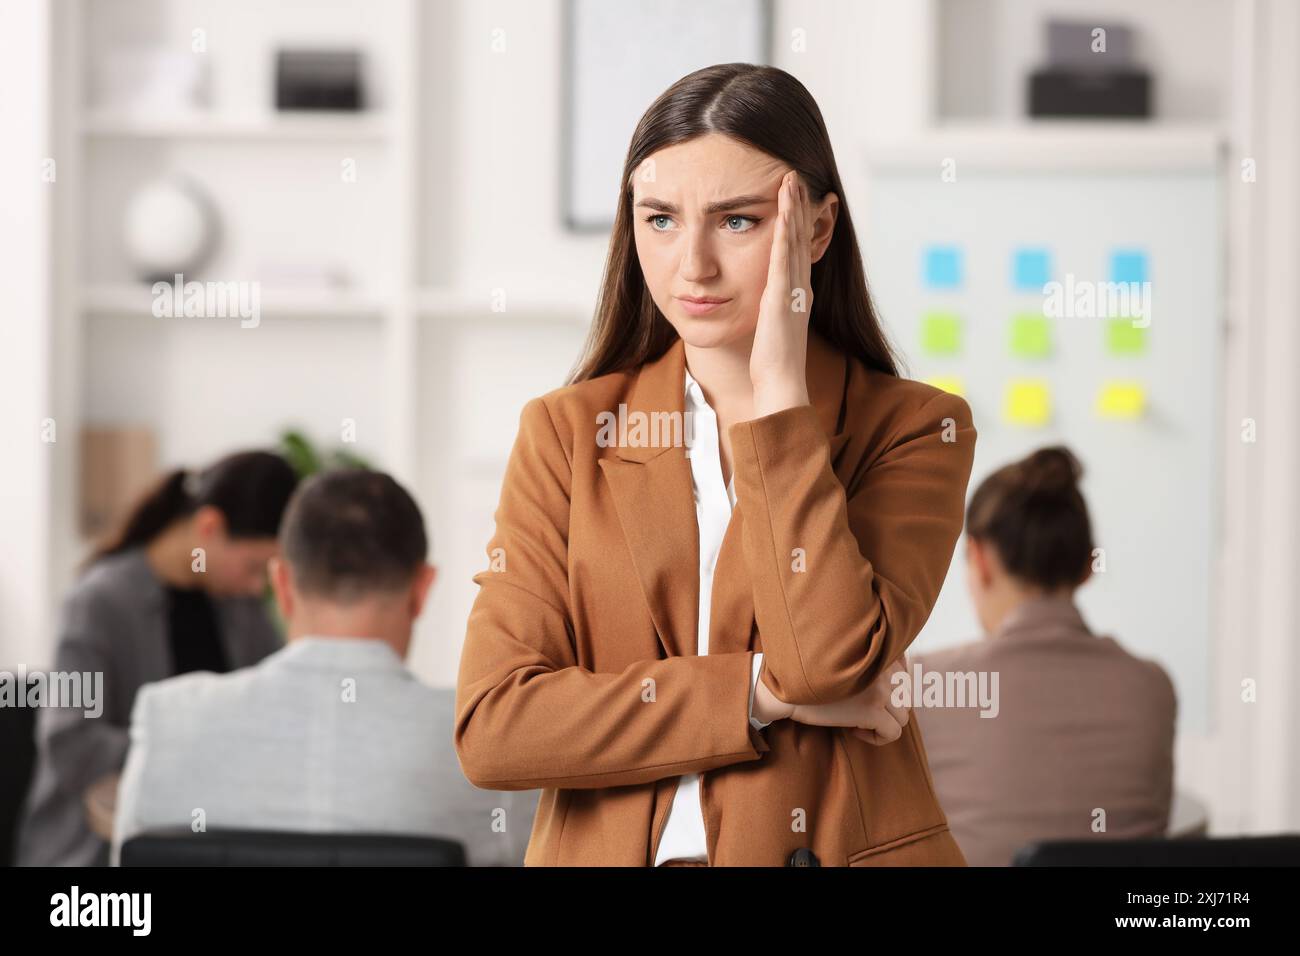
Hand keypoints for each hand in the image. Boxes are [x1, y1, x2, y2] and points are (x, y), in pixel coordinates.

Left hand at [750, 170, 812, 417]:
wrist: (781, 381)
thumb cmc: (773, 362)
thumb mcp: (772, 328)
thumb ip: (772, 310)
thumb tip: (766, 303)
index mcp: (797, 293)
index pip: (797, 248)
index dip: (797, 221)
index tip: (793, 197)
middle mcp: (800, 286)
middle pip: (800, 236)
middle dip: (798, 205)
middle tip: (796, 176)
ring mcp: (794, 289)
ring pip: (795, 239)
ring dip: (794, 208)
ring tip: (791, 180)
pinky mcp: (782, 295)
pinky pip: (784, 255)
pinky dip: (786, 230)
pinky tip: (784, 209)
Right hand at [787, 655, 911, 745]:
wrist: (786, 689)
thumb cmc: (812, 678)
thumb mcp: (845, 664)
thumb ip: (872, 666)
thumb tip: (902, 683)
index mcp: (879, 652)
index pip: (906, 673)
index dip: (891, 690)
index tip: (870, 697)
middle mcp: (884, 667)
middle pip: (906, 698)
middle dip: (888, 710)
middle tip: (862, 713)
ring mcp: (881, 688)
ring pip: (903, 718)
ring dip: (883, 724)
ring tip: (858, 723)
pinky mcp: (872, 710)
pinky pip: (893, 733)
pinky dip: (877, 738)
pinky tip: (855, 732)